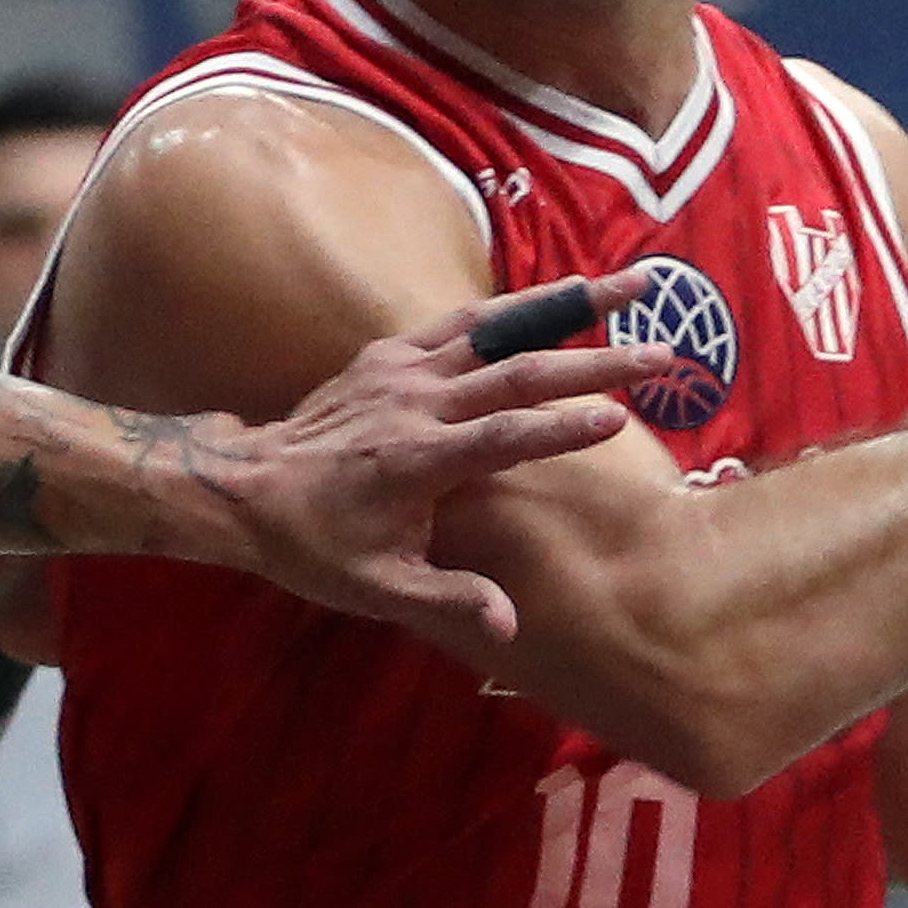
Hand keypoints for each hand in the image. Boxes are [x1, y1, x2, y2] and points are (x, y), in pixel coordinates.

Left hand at [209, 291, 669, 640]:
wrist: (241, 489)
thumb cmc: (314, 547)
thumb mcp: (376, 590)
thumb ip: (448, 599)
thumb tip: (511, 625)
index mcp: (416, 461)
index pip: (504, 438)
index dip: (562, 430)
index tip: (621, 421)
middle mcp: (415, 404)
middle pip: (519, 372)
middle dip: (598, 361)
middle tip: (665, 356)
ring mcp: (402, 369)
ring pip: (498, 327)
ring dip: (569, 303)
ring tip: (634, 281)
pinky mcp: (389, 353)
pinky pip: (462, 323)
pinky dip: (515, 308)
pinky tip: (564, 293)